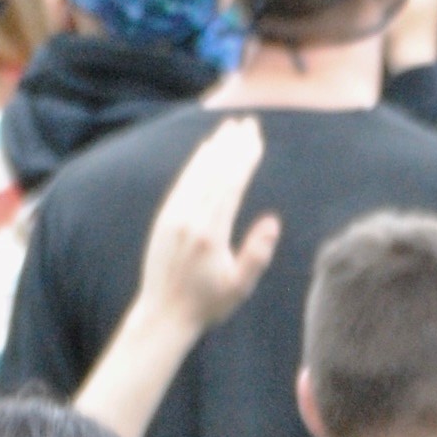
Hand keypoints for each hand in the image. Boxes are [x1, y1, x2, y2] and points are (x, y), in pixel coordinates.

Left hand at [130, 118, 278, 337]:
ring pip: (197, 173)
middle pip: (215, 172)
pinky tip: (206, 152)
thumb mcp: (240, 287)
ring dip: (215, 148)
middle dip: (233, 145)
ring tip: (229, 128)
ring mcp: (174, 216)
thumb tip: (273, 221)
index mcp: (211, 234)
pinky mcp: (165, 218)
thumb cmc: (207, 304)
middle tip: (249, 123)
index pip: (231, 185)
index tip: (256, 139)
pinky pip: (183, 183)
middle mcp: (190, 219)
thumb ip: (257, 254)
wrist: (163, 314)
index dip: (244, 159)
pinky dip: (196, 164)